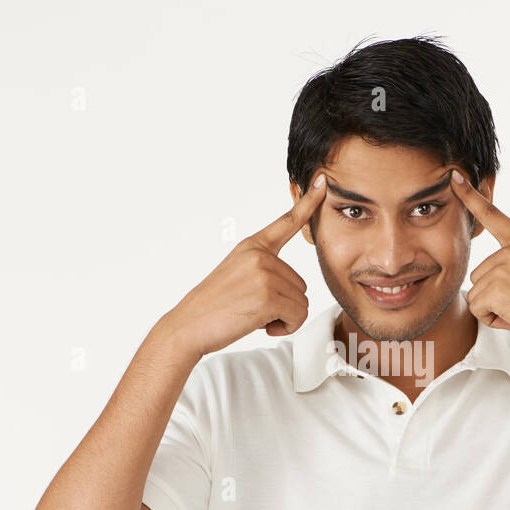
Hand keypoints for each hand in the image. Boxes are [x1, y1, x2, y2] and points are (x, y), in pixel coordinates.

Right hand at [166, 172, 324, 358]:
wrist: (188, 326)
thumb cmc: (214, 307)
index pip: (286, 221)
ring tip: (254, 316)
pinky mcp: (268, 296)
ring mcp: (264, 273)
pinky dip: (286, 327)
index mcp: (252, 246)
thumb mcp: (237, 275)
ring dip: (284, 317)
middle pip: (301, 285)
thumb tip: (293, 285)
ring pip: (301, 302)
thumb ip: (264, 269)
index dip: (307, 202)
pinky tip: (263, 326)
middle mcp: (260, 255)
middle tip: (253, 308)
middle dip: (283, 304)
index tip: (321, 182)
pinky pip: (297, 316)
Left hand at [449, 168, 509, 360]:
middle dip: (495, 296)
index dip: (471, 196)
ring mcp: (503, 265)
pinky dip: (491, 319)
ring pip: (476, 293)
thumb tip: (485, 277)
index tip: (455, 176)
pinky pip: (476, 308)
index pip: (493, 215)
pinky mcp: (495, 286)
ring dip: (493, 308)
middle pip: (478, 275)